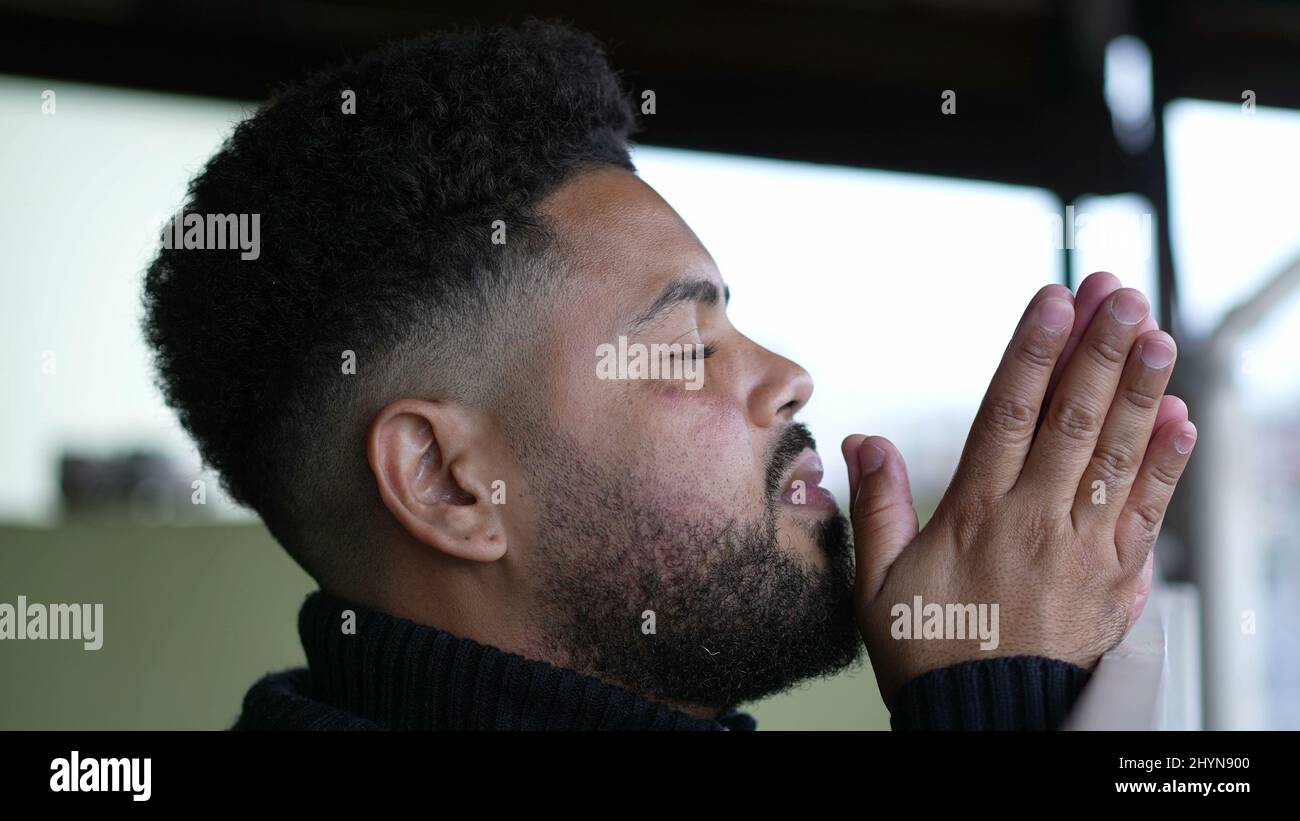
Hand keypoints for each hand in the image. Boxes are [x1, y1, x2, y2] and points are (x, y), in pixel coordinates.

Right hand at [842, 275, 1195, 705]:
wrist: (990, 725)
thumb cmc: (931, 650)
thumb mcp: (878, 583)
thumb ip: (876, 507)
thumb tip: (864, 440)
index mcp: (976, 513)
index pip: (1009, 414)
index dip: (1033, 352)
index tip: (1054, 302)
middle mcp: (1036, 520)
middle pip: (1073, 419)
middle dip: (1098, 350)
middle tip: (1118, 294)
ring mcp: (1084, 547)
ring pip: (1117, 454)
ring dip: (1140, 389)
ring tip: (1155, 334)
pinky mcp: (1118, 578)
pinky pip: (1148, 510)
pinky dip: (1167, 463)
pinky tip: (1180, 419)